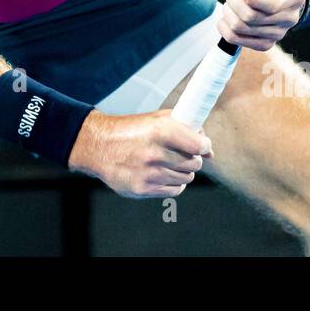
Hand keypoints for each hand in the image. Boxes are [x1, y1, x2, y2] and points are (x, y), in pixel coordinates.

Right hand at [68, 110, 213, 198]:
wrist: (99, 146)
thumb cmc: (131, 130)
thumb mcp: (157, 119)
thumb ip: (186, 129)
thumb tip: (210, 151)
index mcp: (160, 131)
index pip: (199, 145)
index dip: (204, 146)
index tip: (202, 146)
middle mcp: (155, 153)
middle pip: (195, 164)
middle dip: (193, 159)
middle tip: (183, 154)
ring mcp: (149, 174)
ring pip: (186, 179)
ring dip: (182, 172)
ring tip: (168, 163)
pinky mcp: (143, 189)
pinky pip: (174, 191)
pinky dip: (173, 184)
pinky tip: (163, 174)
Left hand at [217, 0, 305, 51]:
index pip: (271, 4)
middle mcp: (290, 18)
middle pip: (251, 17)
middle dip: (234, 2)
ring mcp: (279, 33)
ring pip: (241, 29)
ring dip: (228, 14)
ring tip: (230, 4)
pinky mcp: (266, 43)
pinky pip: (238, 41)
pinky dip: (225, 29)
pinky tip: (226, 18)